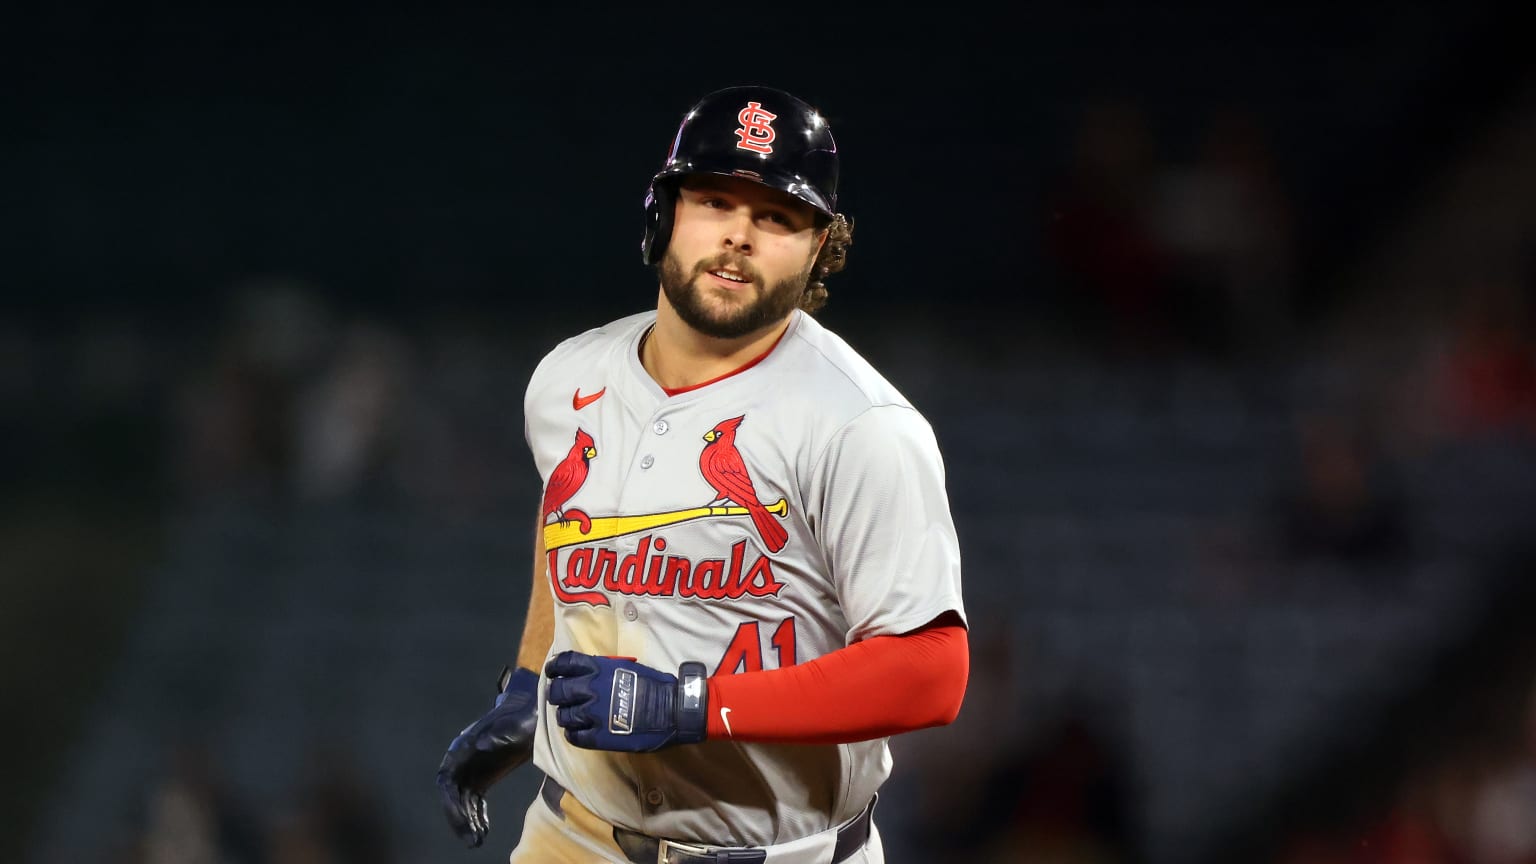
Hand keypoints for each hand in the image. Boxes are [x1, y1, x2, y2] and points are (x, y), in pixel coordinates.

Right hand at [436, 666, 539, 847]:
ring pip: (462, 802)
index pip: (446, 781)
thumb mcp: (513, 725)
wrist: (533, 714)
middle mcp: (462, 760)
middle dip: (458, 819)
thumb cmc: (522, 719)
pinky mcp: (482, 777)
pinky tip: (484, 829)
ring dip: (467, 822)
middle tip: (473, 840)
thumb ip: (497, 735)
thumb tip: (481, 745)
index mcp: (463, 747)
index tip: (464, 820)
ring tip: (478, 841)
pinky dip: (477, 816)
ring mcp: (471, 770)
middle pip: (452, 796)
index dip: (450, 803)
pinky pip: (473, 801)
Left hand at [544, 652, 707, 751]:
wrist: (672, 710)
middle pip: (558, 691)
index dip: (555, 668)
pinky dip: (573, 734)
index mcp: (599, 668)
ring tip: (572, 718)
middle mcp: (590, 688)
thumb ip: (604, 670)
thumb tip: (589, 674)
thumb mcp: (627, 668)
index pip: (565, 664)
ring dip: (565, 716)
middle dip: (557, 694)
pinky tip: (579, 732)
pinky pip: (574, 736)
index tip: (553, 673)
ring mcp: (592, 714)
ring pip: (563, 715)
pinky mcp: (597, 736)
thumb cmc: (655, 686)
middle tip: (561, 698)